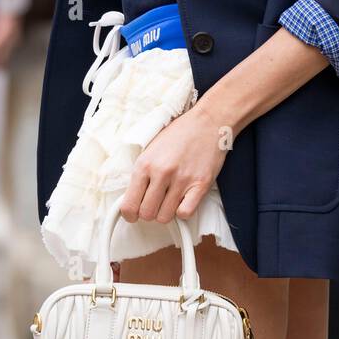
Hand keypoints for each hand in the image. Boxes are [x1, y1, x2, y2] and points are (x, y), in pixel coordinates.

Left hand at [120, 102, 228, 226]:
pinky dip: (183, 210)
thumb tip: (132, 196)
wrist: (209, 121)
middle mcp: (162, 173)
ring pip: (165, 216)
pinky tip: (184, 199)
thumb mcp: (151, 148)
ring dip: (166, 211)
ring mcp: (182, 180)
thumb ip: (141, 172)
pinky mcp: (201, 184)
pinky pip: (186, 213)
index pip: (129, 205)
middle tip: (154, 204)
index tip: (133, 214)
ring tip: (170, 199)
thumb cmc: (180, 133)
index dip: (130, 215)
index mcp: (145, 164)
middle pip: (147, 214)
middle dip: (149, 213)